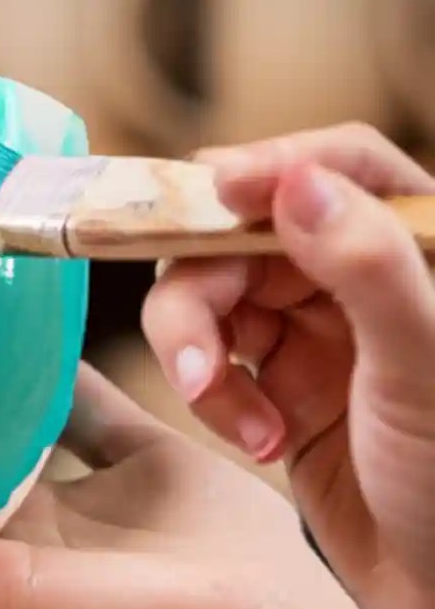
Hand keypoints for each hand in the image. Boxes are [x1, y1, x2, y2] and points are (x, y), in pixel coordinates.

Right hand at [141, 123, 434, 608]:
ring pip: (209, 296)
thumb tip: (293, 178)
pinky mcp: (274, 384)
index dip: (270, 167)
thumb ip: (366, 264)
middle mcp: (356, 279)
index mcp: (417, 249)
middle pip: (241, 234)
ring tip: (243, 425)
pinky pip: (210, 362)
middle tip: (195, 365)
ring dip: (200, 357)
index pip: (337, 166)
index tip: (215, 189)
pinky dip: (215, 398)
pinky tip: (260, 442)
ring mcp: (313, 332)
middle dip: (202, 295)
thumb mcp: (423, 366)